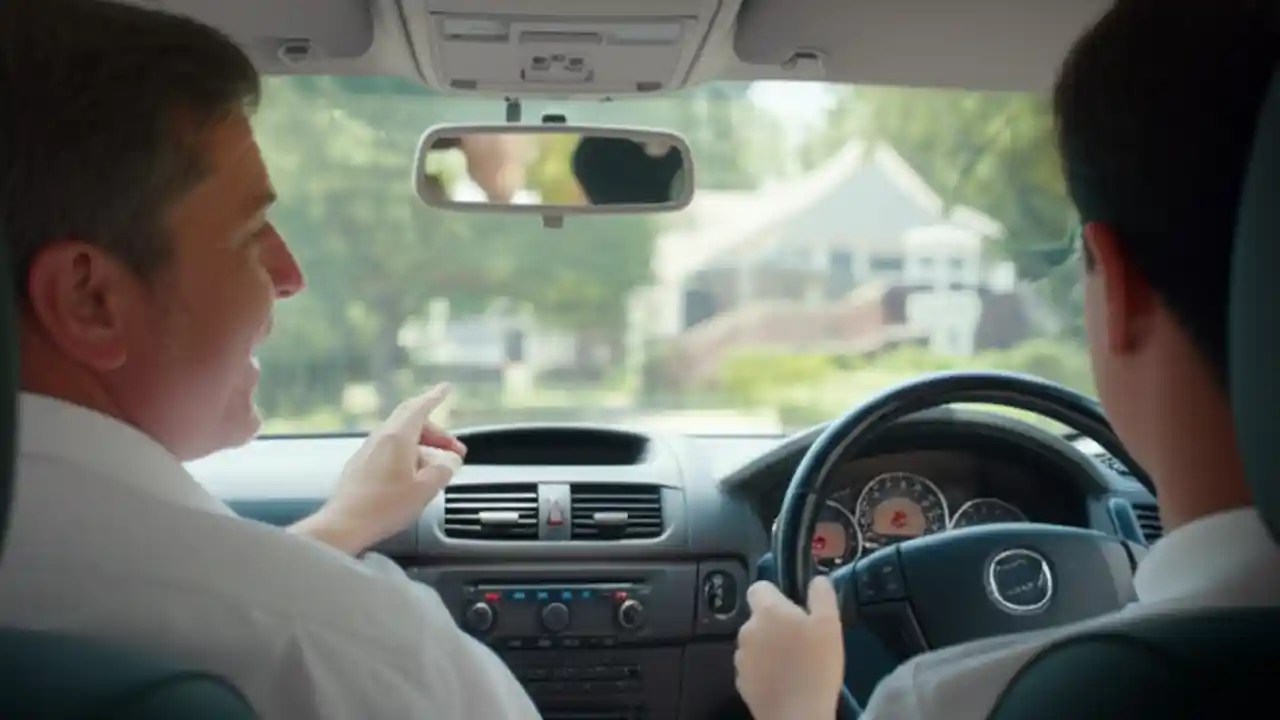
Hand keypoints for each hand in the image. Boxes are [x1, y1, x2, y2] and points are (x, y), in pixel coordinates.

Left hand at [292, 384, 466, 555]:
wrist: (345, 524)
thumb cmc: (385, 506)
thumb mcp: (425, 490)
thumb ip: (442, 470)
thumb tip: (450, 461)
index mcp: (397, 437)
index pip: (419, 408)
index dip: (435, 397)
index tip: (446, 388)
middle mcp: (381, 438)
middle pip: (410, 421)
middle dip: (435, 431)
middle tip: (453, 447)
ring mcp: (368, 450)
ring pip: (400, 436)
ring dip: (422, 444)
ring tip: (437, 466)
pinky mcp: (361, 464)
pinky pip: (389, 449)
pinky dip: (407, 454)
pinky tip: (413, 474)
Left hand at [735, 577, 844, 719]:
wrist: (797, 715)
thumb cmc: (816, 666)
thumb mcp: (830, 624)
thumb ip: (822, 595)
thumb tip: (816, 579)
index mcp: (767, 611)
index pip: (759, 588)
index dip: (774, 595)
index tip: (792, 609)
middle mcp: (747, 629)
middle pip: (759, 618)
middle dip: (775, 625)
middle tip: (801, 640)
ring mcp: (741, 657)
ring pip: (755, 643)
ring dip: (769, 648)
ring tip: (794, 664)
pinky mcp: (740, 681)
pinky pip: (753, 667)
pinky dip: (764, 670)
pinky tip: (783, 681)